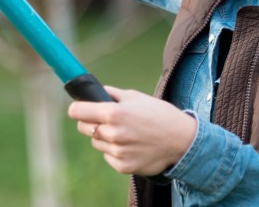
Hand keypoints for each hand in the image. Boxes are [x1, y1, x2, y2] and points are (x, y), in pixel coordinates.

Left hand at [69, 86, 196, 176]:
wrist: (182, 140)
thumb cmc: (160, 114)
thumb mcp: (136, 97)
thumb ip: (111, 94)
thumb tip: (94, 93)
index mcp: (113, 113)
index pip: (76, 112)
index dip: (77, 108)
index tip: (80, 108)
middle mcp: (112, 134)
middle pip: (83, 128)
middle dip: (90, 122)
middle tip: (105, 119)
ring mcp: (117, 152)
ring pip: (96, 142)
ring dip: (103, 137)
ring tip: (124, 132)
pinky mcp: (123, 166)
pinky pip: (108, 156)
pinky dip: (114, 151)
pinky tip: (131, 145)